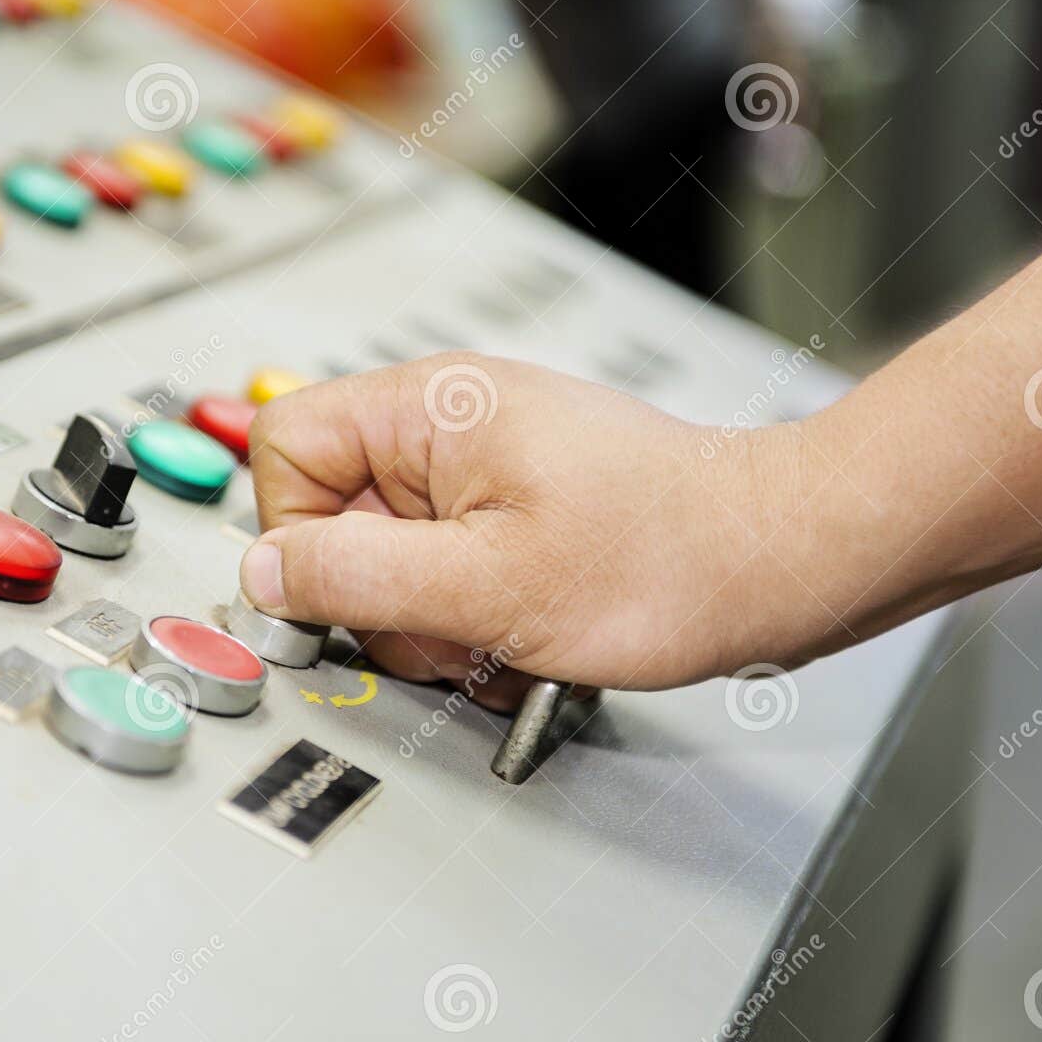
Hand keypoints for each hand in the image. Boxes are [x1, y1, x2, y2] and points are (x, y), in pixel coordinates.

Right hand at [239, 353, 829, 705]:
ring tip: (503, 633)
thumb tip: (260, 576)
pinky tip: (524, 634)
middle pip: (334, 514)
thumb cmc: (666, 560)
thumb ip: (356, 578)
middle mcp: (448, 423)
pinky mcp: (513, 507)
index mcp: (428, 408)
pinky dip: (470, 618)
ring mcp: (483, 467)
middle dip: (382, 596)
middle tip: (453, 626)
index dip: (297, 534)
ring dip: (431, 620)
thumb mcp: (488, 587)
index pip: (284, 448)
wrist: (780, 560)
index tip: (347, 597)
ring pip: (389, 556)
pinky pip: (444, 569)